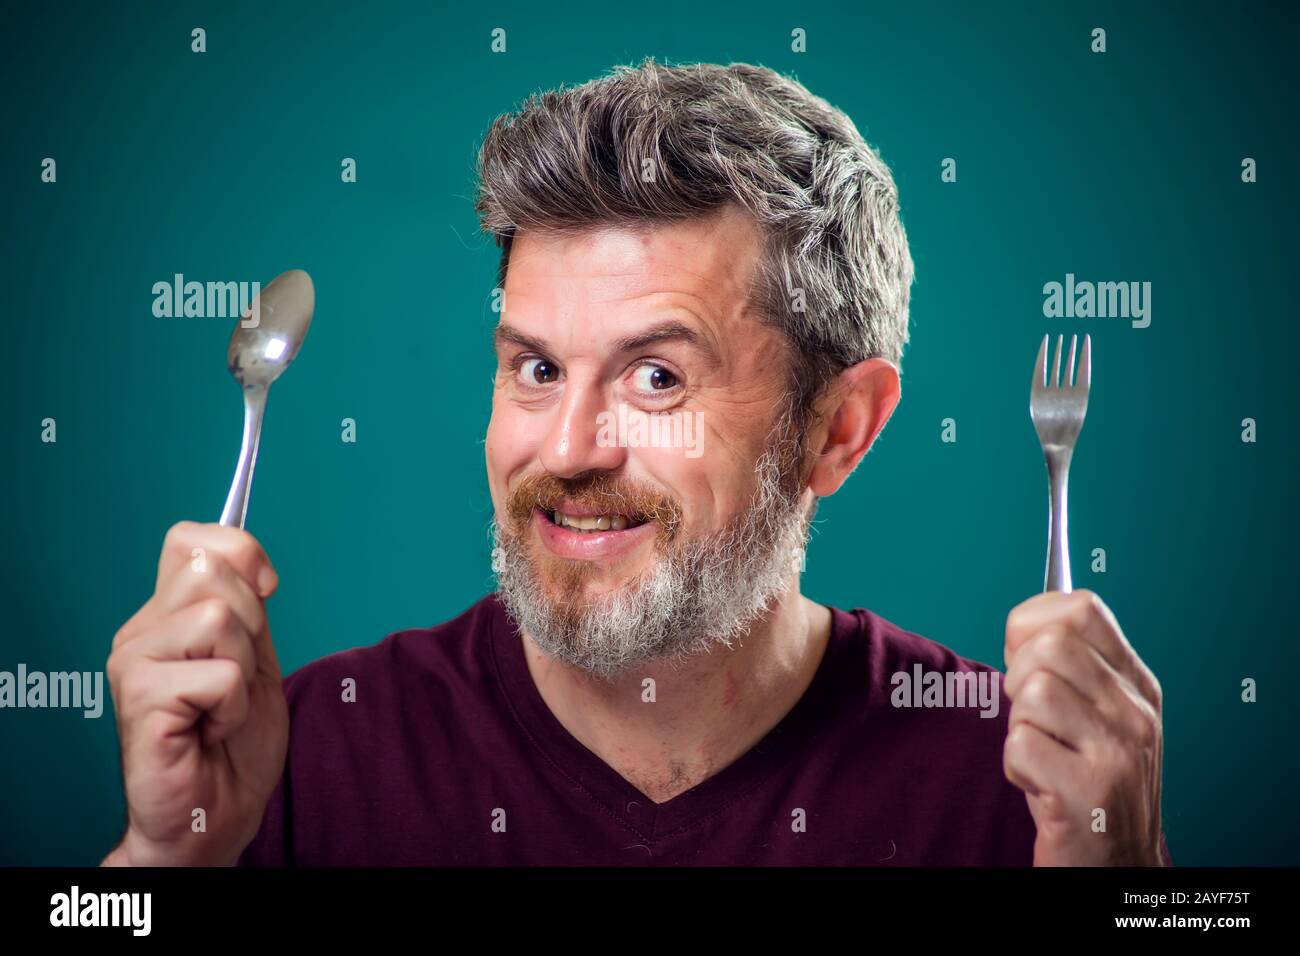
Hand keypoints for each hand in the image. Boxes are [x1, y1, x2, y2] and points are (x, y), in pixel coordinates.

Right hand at [102, 521, 288, 865]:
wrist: (219, 810)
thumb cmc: (234, 743)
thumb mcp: (255, 658)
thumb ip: (247, 607)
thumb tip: (252, 561)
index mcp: (167, 615)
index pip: (191, 539)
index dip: (241, 552)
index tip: (266, 591)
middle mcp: (141, 630)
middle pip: (213, 570)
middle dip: (252, 623)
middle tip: (236, 676)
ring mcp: (133, 661)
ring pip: (220, 618)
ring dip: (243, 669)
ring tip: (222, 706)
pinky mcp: (139, 697)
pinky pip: (221, 675)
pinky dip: (234, 706)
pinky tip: (211, 729)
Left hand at [1002, 590, 1163, 865]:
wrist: (1116, 865)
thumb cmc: (1086, 784)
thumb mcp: (1095, 718)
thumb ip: (1069, 669)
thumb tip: (1025, 621)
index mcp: (1136, 685)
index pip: (1082, 608)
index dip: (1033, 622)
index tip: (1024, 656)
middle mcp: (1134, 712)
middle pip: (1049, 644)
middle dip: (1017, 676)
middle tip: (1031, 717)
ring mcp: (1116, 751)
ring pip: (1031, 692)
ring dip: (1018, 726)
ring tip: (1042, 754)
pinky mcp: (1088, 791)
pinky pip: (1019, 746)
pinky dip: (1015, 767)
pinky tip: (1040, 785)